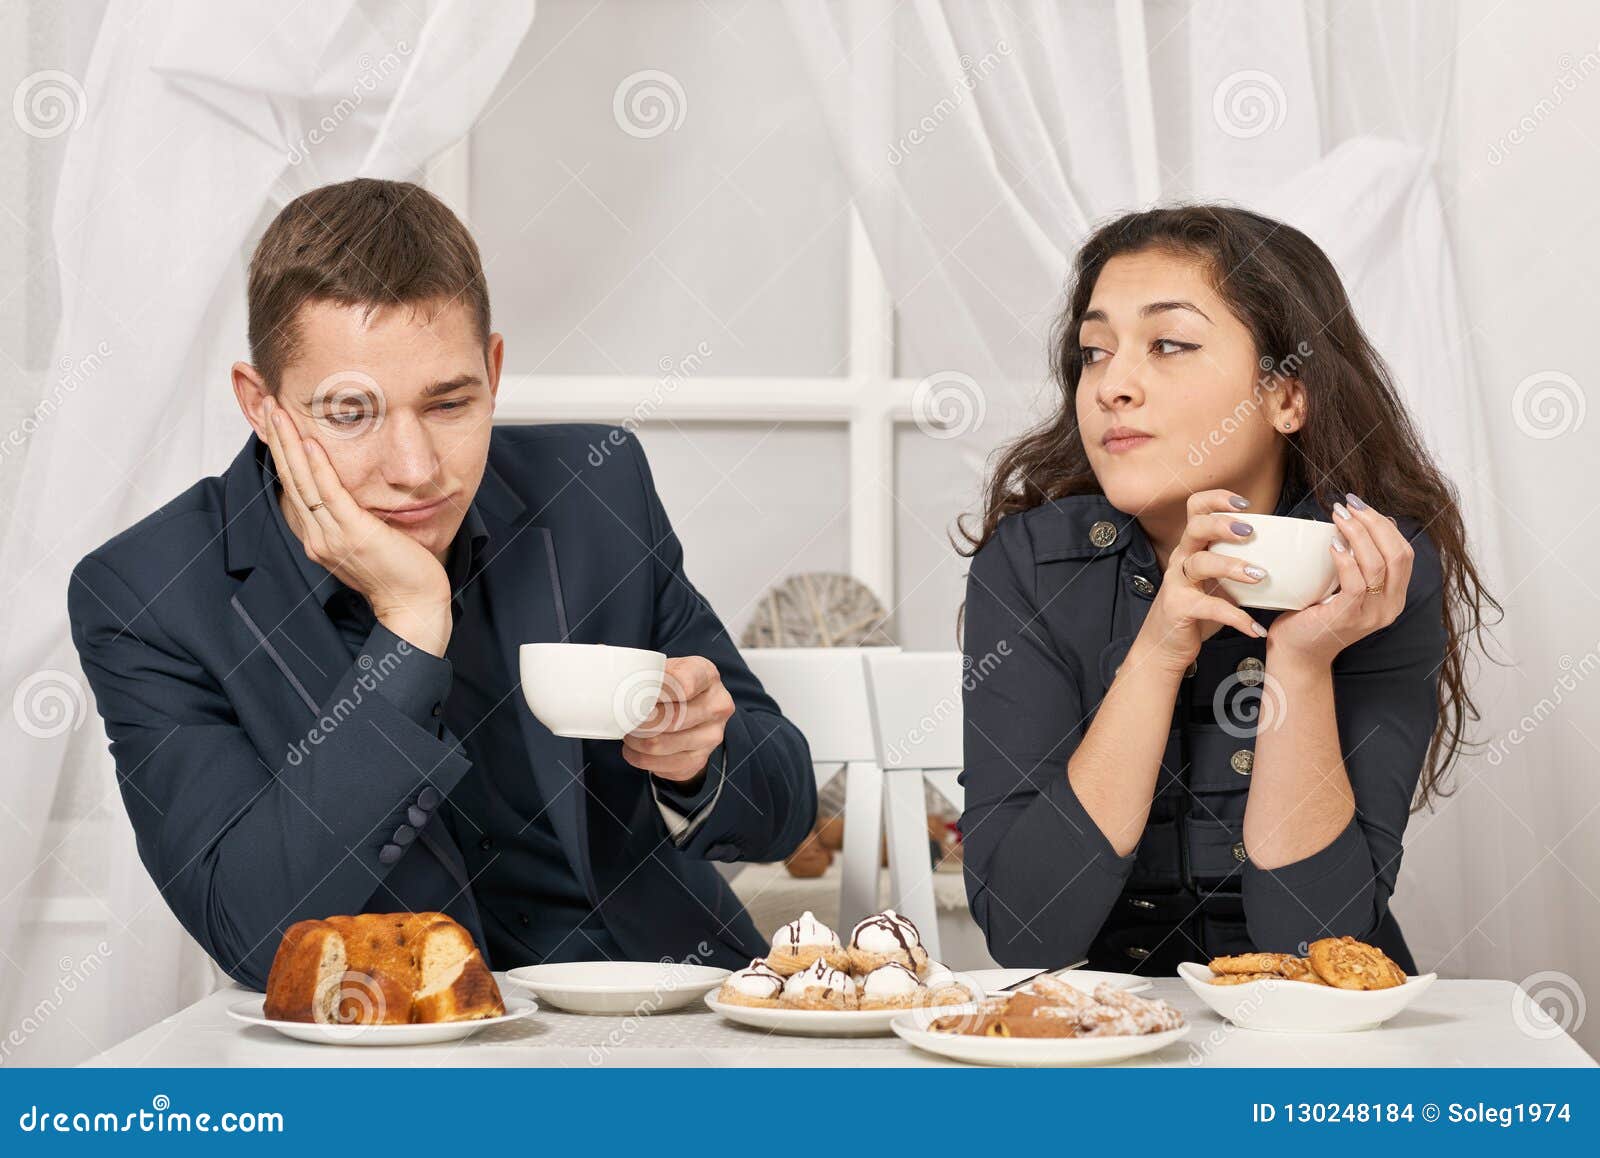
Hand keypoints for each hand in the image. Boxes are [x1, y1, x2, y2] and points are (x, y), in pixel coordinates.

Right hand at [260, 396, 452, 655]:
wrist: (415, 607)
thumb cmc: (401, 574)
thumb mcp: (367, 540)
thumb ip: (352, 518)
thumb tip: (350, 495)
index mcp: (318, 536)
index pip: (293, 486)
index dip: (281, 452)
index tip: (275, 421)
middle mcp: (317, 536)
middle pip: (289, 479)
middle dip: (277, 439)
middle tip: (267, 404)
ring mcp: (332, 536)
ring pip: (302, 482)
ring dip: (288, 443)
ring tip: (277, 411)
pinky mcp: (354, 535)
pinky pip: (330, 495)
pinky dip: (317, 467)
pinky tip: (308, 441)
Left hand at [621, 656, 734, 782]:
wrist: (692, 715)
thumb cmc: (671, 688)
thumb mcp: (662, 669)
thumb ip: (636, 663)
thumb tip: (600, 650)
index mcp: (706, 674)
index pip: (682, 683)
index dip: (654, 691)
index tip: (635, 694)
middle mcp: (717, 704)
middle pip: (671, 717)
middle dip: (640, 720)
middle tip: (623, 717)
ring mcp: (712, 735)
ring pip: (662, 743)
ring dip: (637, 740)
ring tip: (627, 732)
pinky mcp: (700, 759)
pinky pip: (662, 764)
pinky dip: (640, 758)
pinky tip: (634, 748)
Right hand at [1132, 489, 1269, 674]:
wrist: (1164, 646)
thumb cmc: (1197, 609)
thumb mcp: (1215, 581)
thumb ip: (1237, 564)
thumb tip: (1285, 555)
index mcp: (1192, 547)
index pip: (1195, 508)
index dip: (1217, 499)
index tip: (1246, 504)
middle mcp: (1181, 559)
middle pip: (1195, 528)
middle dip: (1222, 525)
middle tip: (1250, 532)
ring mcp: (1177, 583)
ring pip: (1200, 563)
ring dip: (1232, 566)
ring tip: (1259, 576)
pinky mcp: (1179, 608)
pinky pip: (1210, 607)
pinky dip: (1237, 618)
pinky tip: (1255, 628)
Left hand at [1266, 493, 1413, 666]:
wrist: (1298, 653)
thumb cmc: (1315, 614)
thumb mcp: (1345, 587)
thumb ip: (1359, 563)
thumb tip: (1363, 522)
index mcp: (1394, 597)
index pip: (1404, 553)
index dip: (1386, 525)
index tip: (1361, 505)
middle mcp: (1389, 607)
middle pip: (1397, 555)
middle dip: (1374, 523)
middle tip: (1349, 505)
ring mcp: (1371, 614)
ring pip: (1377, 564)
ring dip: (1358, 534)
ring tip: (1338, 517)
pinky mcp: (1347, 617)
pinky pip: (1355, 583)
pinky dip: (1345, 559)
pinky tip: (1332, 545)